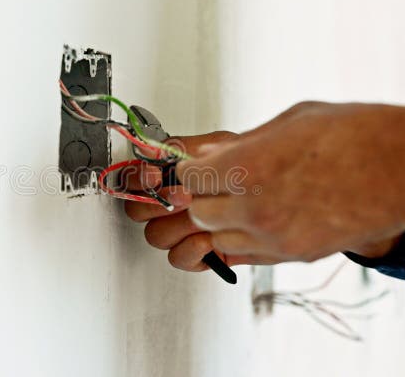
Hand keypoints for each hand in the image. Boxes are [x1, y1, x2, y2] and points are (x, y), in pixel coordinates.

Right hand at [123, 131, 249, 271]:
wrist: (274, 193)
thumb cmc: (246, 168)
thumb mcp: (219, 146)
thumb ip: (185, 147)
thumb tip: (156, 149)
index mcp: (164, 178)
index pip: (130, 181)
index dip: (136, 180)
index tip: (154, 175)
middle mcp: (166, 206)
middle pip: (136, 211)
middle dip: (157, 203)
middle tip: (183, 196)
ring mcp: (178, 231)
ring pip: (156, 236)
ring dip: (177, 225)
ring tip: (200, 214)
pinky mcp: (194, 253)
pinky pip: (177, 258)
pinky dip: (191, 249)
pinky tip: (207, 238)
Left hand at [175, 102, 404, 264]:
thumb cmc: (359, 134)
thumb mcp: (290, 121)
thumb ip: (244, 144)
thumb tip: (213, 156)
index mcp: (249, 166)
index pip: (188, 179)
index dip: (190, 171)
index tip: (196, 166)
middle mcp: (256, 207)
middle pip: (198, 213)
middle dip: (201, 196)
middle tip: (214, 182)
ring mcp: (277, 237)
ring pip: (219, 238)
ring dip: (221, 220)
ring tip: (241, 199)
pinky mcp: (297, 255)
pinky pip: (249, 255)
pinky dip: (245, 239)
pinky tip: (259, 218)